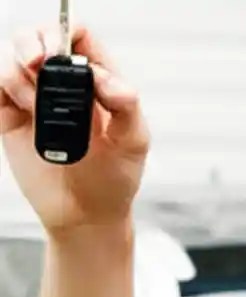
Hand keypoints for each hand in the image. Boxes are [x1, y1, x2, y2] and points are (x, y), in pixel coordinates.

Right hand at [0, 24, 148, 235]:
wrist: (84, 215)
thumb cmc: (115, 178)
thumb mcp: (134, 142)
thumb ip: (126, 105)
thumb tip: (106, 79)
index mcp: (99, 82)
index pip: (79, 37)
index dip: (65, 33)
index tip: (58, 53)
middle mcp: (65, 84)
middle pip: (38, 37)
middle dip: (32, 42)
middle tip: (37, 64)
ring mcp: (36, 98)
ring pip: (12, 57)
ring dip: (20, 73)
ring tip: (38, 105)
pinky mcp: (11, 115)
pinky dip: (2, 86)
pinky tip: (22, 107)